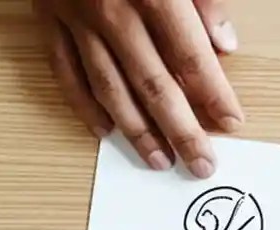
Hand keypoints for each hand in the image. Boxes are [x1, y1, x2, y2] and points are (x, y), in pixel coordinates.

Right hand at [33, 0, 243, 176]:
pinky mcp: (46, 16)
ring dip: (137, 131)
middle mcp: (112, 11)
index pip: (192, 58)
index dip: (215, 95)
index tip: (232, 123)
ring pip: (110, 88)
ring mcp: (75, 18)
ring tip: (159, 160)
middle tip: (200, 164)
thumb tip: (224, 44)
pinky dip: (85, 106)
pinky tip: (106, 131)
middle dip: (182, 131)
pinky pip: (65, 72)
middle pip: (155, 85)